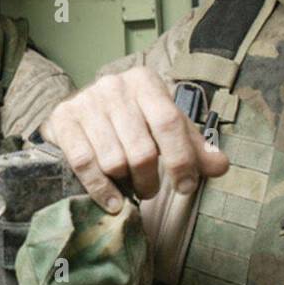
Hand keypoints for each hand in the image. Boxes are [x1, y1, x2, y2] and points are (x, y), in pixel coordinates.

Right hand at [40, 67, 228, 211]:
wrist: (79, 109)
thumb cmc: (130, 120)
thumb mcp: (163, 126)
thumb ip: (192, 146)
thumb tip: (221, 166)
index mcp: (145, 82)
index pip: (169, 123)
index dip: (181, 160)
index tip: (186, 187)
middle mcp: (114, 87)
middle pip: (141, 149)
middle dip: (150, 180)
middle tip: (150, 191)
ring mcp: (85, 103)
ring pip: (114, 161)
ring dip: (125, 185)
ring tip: (129, 188)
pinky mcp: (63, 121)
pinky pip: (85, 164)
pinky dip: (101, 189)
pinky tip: (112, 202)